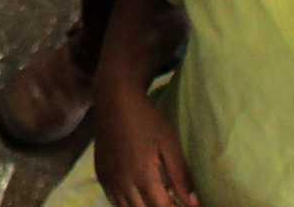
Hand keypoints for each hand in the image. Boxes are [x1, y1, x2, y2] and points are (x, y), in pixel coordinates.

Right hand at [94, 86, 199, 206]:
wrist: (114, 98)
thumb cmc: (146, 118)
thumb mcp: (169, 143)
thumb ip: (181, 176)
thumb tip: (194, 203)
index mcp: (143, 176)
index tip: (185, 206)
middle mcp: (123, 182)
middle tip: (172, 201)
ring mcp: (109, 179)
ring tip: (157, 198)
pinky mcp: (100, 174)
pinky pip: (113, 200)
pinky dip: (127, 204)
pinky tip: (139, 197)